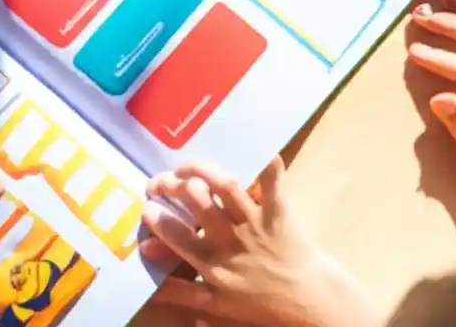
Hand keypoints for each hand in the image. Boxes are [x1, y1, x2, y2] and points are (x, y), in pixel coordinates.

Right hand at [140, 159, 380, 326]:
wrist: (308, 300)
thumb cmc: (261, 303)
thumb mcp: (217, 305)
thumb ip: (183, 293)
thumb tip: (151, 288)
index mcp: (212, 262)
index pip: (178, 235)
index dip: (158, 218)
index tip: (147, 207)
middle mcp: (230, 238)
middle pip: (196, 200)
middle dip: (172, 185)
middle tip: (161, 181)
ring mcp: (254, 223)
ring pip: (226, 186)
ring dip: (203, 169)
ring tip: (187, 165)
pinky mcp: (277, 212)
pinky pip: (273, 185)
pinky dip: (269, 166)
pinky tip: (261, 150)